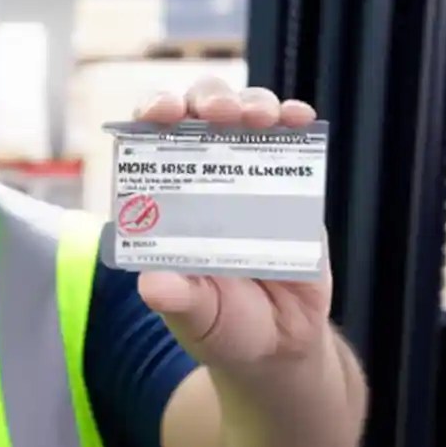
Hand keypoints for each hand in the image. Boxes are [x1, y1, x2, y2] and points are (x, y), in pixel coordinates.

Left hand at [132, 77, 333, 365]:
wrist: (282, 346)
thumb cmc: (223, 327)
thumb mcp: (195, 317)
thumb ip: (177, 298)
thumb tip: (151, 284)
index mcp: (163, 202)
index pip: (146, 141)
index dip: (151, 115)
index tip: (162, 113)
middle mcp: (200, 180)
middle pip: (195, 116)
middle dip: (204, 100)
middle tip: (218, 111)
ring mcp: (246, 177)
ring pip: (243, 117)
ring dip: (250, 103)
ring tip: (260, 116)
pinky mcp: (290, 186)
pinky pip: (290, 143)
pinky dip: (293, 121)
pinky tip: (298, 118)